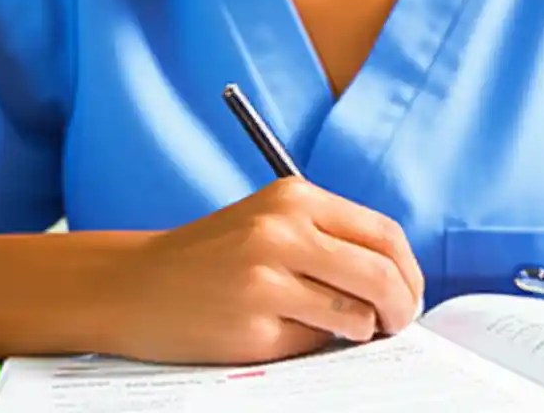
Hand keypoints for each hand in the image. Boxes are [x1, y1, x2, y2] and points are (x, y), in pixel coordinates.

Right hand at [101, 178, 424, 364]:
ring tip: (341, 328)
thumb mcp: (269, 222)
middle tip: (398, 323)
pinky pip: (314, 343)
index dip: (409, 270)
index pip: (383, 234)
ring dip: (361, 330)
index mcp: (293, 198)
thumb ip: (329, 238)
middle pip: (380, 275)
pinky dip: (315, 344)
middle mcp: (281, 232)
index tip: (410, 293)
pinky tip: (286, 332)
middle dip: (401, 308)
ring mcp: (265, 280)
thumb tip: (398, 282)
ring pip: (355, 316)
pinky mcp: (252, 326)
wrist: (133, 286)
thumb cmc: (211, 257)